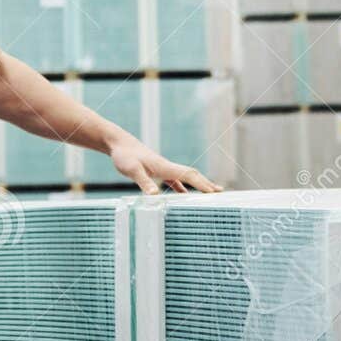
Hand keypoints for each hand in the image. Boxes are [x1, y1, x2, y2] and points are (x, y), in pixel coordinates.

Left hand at [107, 135, 221, 195]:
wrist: (119, 144)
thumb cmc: (125, 155)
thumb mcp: (132, 170)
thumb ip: (144, 182)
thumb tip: (155, 195)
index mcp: (165, 167)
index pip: (189, 176)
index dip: (202, 184)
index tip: (214, 192)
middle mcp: (168, 167)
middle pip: (193, 175)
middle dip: (206, 184)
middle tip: (220, 192)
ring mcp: (164, 169)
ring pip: (186, 178)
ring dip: (198, 185)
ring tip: (210, 194)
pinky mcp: (158, 172)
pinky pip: (175, 181)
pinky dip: (183, 189)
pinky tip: (185, 196)